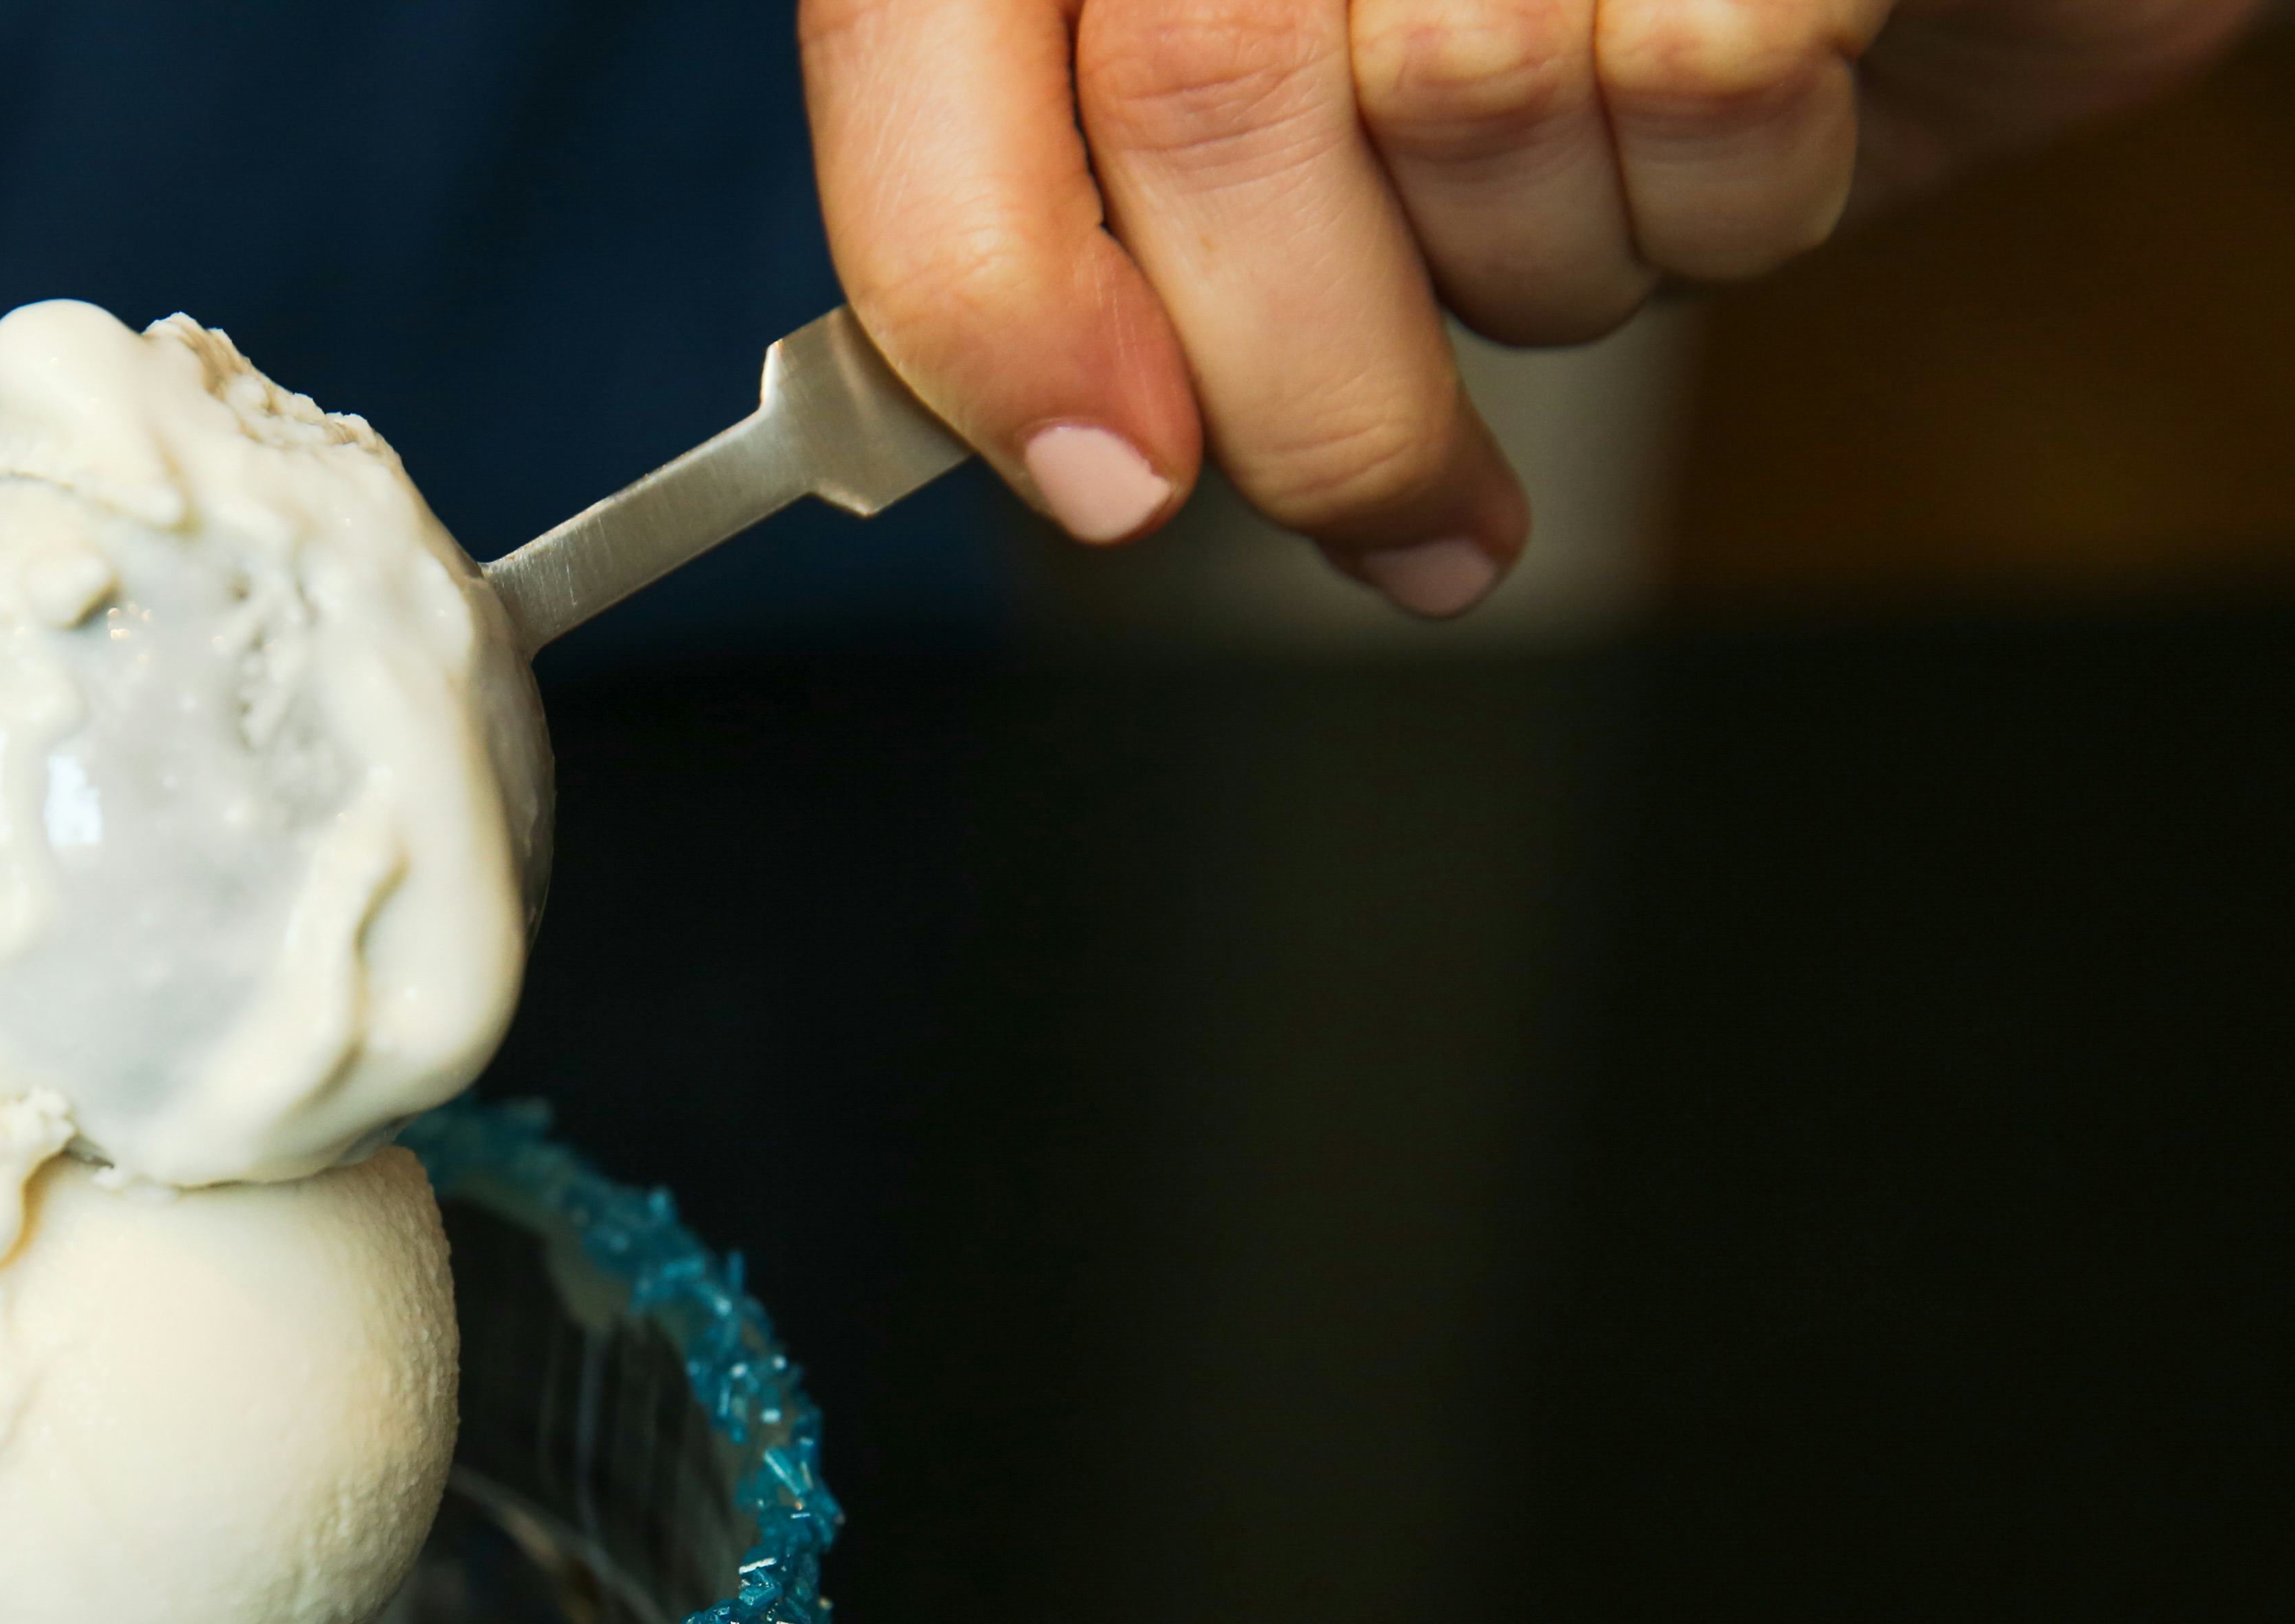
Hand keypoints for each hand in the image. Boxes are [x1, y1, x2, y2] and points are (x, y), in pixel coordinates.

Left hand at [803, 0, 2259, 611]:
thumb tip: (1074, 444)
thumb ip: (1127, 232)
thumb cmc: (1611, 15)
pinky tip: (1773, 121)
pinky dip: (1741, 189)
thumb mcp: (1323, 127)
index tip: (1106, 485)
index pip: (918, 25)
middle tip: (1399, 506)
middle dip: (1300, 382)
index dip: (981, 279)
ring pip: (1462, 92)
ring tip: (1612, 194)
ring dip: (1546, 261)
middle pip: (1195, 87)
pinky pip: (1705, 69)